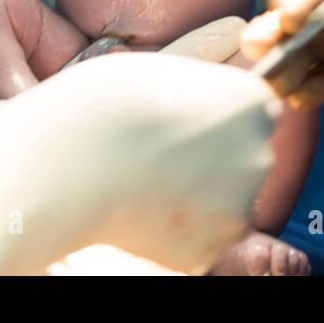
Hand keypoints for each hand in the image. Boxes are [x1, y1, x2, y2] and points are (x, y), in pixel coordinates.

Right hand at [0, 55, 278, 274]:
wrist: (65, 163)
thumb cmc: (104, 106)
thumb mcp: (165, 72)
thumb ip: (206, 91)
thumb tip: (218, 109)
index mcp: (252, 101)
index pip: (255, 111)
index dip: (217, 118)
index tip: (182, 121)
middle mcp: (259, 154)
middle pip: (245, 158)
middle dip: (212, 159)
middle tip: (158, 153)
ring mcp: (239, 206)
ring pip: (224, 202)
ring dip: (195, 196)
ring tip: (143, 179)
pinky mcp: (210, 250)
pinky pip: (200, 238)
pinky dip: (176, 230)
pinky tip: (140, 207)